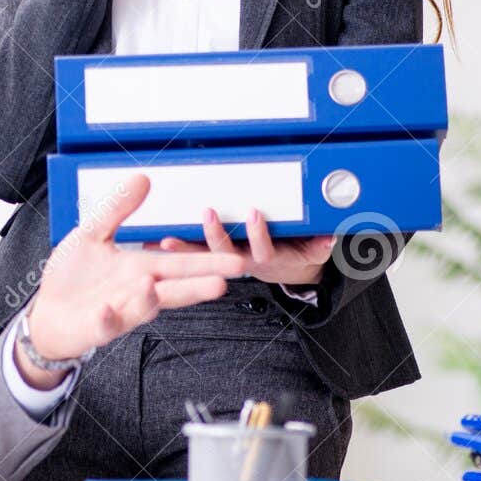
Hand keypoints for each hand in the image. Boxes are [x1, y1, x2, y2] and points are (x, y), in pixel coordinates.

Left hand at [14, 174, 246, 388]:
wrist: (48, 313)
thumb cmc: (74, 278)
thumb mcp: (93, 234)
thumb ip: (118, 209)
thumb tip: (143, 179)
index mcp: (139, 269)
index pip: (179, 265)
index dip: (206, 262)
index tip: (234, 260)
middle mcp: (135, 293)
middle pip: (172, 290)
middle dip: (195, 287)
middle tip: (221, 283)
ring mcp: (118, 312)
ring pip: (141, 309)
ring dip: (148, 300)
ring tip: (153, 287)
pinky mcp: (96, 328)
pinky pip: (103, 325)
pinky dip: (107, 319)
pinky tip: (107, 310)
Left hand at [162, 208, 332, 287]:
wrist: (287, 267)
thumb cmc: (296, 249)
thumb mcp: (312, 248)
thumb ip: (319, 243)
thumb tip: (329, 236)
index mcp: (266, 257)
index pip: (262, 248)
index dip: (257, 233)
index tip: (254, 214)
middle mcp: (243, 262)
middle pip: (226, 253)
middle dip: (215, 234)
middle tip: (208, 213)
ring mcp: (226, 263)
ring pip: (202, 258)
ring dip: (185, 247)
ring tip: (166, 237)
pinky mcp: (210, 261)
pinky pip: (189, 257)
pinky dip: (173, 249)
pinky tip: (151, 240)